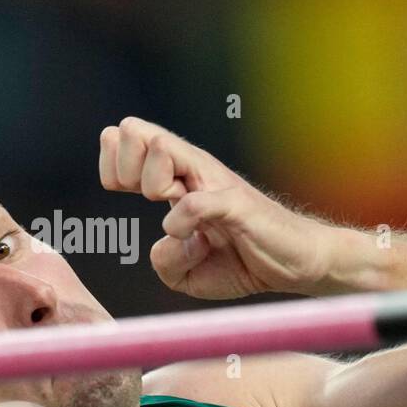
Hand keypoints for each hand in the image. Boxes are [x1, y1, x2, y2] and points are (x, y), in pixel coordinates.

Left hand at [98, 117, 335, 298]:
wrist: (296, 262)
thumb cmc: (241, 260)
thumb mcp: (188, 275)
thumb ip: (164, 261)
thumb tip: (165, 239)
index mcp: (177, 176)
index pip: (124, 140)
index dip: (111, 165)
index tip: (123, 192)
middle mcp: (192, 169)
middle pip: (133, 131)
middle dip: (125, 168)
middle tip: (146, 198)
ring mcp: (214, 183)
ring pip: (160, 149)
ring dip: (151, 183)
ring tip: (172, 211)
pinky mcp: (236, 204)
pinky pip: (193, 202)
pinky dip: (181, 222)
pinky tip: (192, 238)